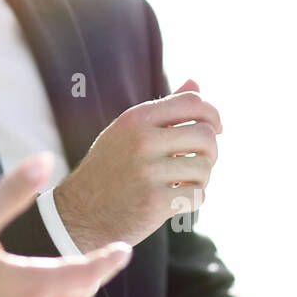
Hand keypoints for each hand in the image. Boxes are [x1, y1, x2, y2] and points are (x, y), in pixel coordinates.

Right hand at [0, 153, 131, 296]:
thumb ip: (11, 192)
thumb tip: (43, 160)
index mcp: (34, 284)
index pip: (88, 272)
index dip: (109, 260)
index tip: (124, 249)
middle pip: (79, 296)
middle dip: (93, 277)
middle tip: (103, 261)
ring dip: (73, 294)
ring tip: (74, 277)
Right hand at [53, 79, 220, 250]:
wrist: (80, 214)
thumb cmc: (110, 169)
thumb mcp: (128, 132)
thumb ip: (164, 109)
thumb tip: (196, 82)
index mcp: (135, 118)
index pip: (193, 102)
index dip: (212, 115)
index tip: (215, 129)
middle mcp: (141, 140)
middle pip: (206, 135)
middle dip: (210, 151)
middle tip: (197, 163)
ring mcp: (148, 171)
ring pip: (205, 168)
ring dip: (200, 179)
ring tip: (181, 183)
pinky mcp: (155, 202)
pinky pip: (197, 195)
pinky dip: (192, 200)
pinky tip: (175, 201)